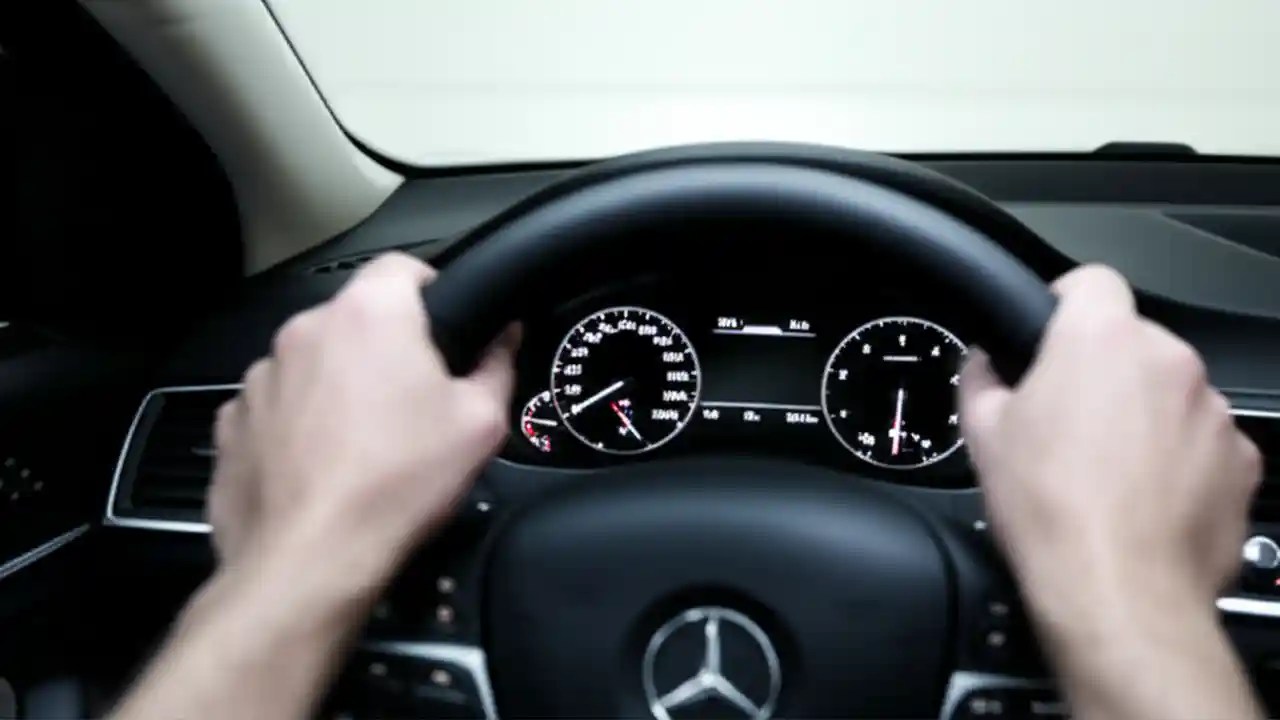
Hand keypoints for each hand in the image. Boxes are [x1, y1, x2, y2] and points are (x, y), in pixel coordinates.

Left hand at [207, 252, 517, 598]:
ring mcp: (261, 376)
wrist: (309, 560)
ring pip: (314, 364)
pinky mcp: (232, 421)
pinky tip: (325, 467)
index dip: (432, 291)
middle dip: (385, 350)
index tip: (446, 329)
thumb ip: (497, 365)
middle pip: (357, 319)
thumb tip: (502, 338)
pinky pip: (277, 407)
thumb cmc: (397, 486)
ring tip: (367, 445)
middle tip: (416, 402)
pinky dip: (299, 426)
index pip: (404, 265)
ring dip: (338, 387)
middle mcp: (306, 331)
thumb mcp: (481, 424)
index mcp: (371, 315)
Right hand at [958, 265, 1260, 633]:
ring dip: (1143, 417)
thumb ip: (982, 377)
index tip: (1051, 336)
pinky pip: (1203, 442)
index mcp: (1099, 340)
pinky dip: (1178, 460)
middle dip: (1103, 373)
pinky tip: (1142, 497)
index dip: (1065, 305)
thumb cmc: (1050, 512)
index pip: (1091, 281)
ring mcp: (1213, 410)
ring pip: (1170, 394)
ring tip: (1104, 470)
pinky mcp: (1241, 458)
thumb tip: (986, 364)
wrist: (1116, 591)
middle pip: (1133, 344)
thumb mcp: (982, 434)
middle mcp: (1168, 362)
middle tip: (1066, 422)